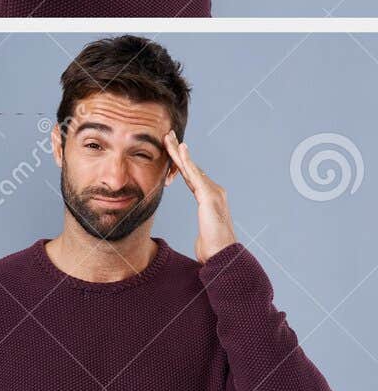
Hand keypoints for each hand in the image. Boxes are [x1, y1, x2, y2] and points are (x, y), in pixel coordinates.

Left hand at [163, 131, 235, 263]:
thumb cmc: (212, 248)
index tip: (171, 152)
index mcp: (209, 198)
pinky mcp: (209, 195)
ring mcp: (213, 192)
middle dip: (178, 152)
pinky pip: (194, 175)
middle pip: (191, 168)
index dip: (181, 164)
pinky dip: (187, 161)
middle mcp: (214, 191)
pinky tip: (180, 150)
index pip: (192, 177)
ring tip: (168, 137)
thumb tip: (202, 237)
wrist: (223, 254)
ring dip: (178, 152)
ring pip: (191, 168)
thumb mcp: (204, 234)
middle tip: (167, 135)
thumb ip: (203, 228)